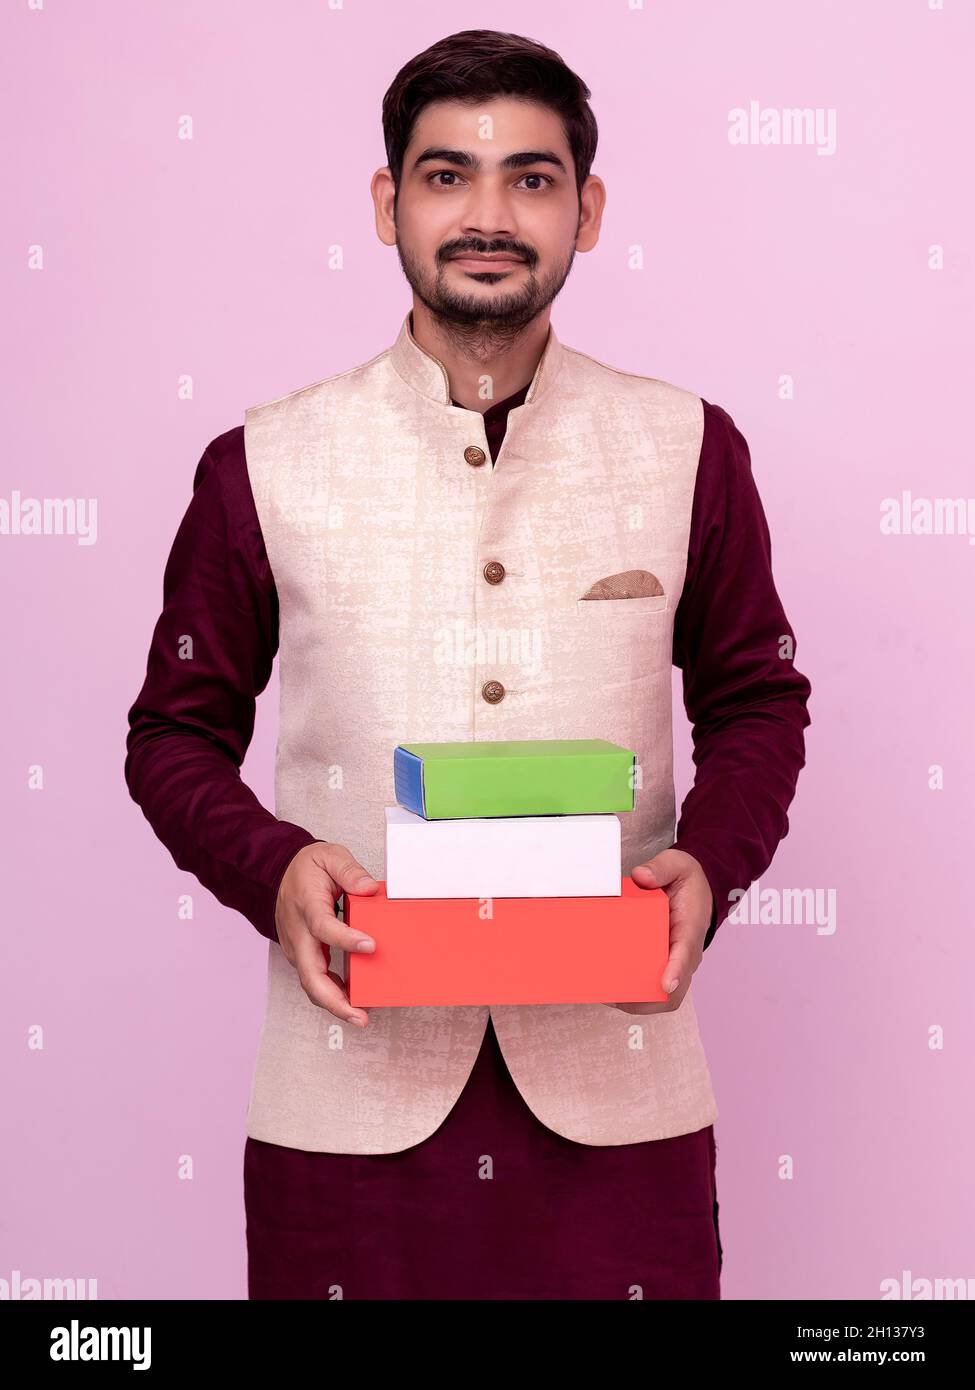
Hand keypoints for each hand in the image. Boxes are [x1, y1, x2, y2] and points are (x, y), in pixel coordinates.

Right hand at [274, 841, 379, 1028]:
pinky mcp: (301, 956)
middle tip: (359, 1014)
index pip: (323, 927)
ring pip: (311, 983)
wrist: (277, 874)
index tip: (370, 946)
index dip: (345, 939)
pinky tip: (351, 1001)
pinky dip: (331, 994)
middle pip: (310, 974)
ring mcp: (297, 948)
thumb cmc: (306, 868)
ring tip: (360, 1016)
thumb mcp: (329, 856)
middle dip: (334, 999)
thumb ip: (350, 871)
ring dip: (333, 1003)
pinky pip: (314, 979)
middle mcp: (298, 932)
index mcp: (307, 905)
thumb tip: (369, 888)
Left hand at [611, 848, 711, 1014]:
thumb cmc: (687, 880)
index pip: (687, 953)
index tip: (665, 984)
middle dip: (648, 999)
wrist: (699, 888)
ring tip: (607, 997)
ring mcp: (676, 963)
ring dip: (638, 1003)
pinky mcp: (664, 965)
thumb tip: (642, 877)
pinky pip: (653, 989)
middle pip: (675, 989)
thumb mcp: (678, 864)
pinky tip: (610, 992)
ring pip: (663, 997)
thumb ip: (661, 868)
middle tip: (617, 997)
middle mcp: (686, 953)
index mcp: (691, 928)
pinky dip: (635, 996)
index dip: (676, 970)